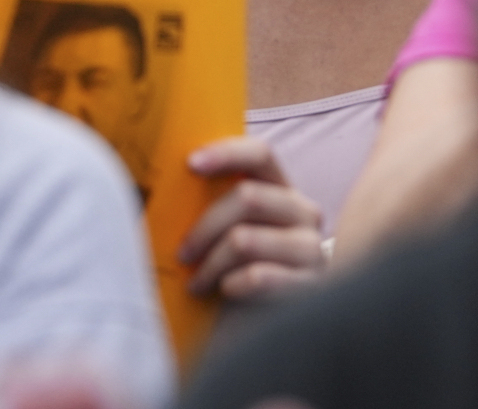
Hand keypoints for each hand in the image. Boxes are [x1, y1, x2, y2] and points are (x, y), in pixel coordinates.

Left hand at [179, 134, 328, 301]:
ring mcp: (310, 248)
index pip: (260, 154)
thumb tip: (167, 185)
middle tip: (181, 253)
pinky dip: (231, 285)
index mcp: (281, 190)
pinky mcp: (309, 284)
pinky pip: (257, 276)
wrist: (275, 324)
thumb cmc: (242, 271)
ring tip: (196, 283)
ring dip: (210, 264)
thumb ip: (216, 205)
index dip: (226, 153)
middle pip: (247, 197)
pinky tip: (225, 292)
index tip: (190, 164)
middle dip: (204, 227)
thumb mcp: (232, 232)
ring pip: (245, 240)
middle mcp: (303, 212)